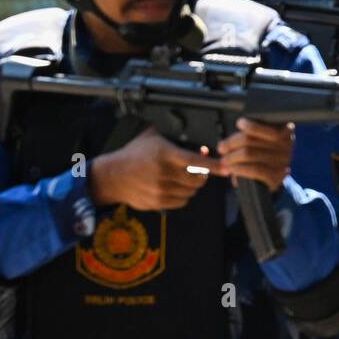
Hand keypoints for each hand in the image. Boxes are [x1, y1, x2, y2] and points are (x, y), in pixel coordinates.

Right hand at [88, 127, 219, 210]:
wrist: (112, 176)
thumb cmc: (133, 154)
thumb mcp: (152, 137)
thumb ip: (174, 137)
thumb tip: (197, 138)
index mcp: (165, 154)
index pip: (196, 161)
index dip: (213, 165)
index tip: (226, 168)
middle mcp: (164, 173)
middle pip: (198, 179)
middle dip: (203, 175)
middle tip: (199, 170)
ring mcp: (161, 189)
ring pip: (191, 191)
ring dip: (193, 185)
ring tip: (184, 177)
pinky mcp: (157, 202)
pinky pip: (182, 201)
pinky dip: (184, 195)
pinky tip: (176, 187)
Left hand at [216, 118, 294, 192]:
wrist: (269, 181)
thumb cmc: (261, 155)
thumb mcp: (259, 140)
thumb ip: (247, 134)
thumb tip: (226, 140)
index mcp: (284, 130)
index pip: (268, 124)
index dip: (251, 124)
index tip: (239, 124)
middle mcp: (286, 144)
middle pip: (251, 139)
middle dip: (231, 143)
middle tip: (222, 148)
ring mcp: (282, 161)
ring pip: (249, 154)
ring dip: (231, 157)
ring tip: (224, 161)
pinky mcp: (277, 176)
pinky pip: (254, 170)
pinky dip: (239, 169)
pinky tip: (232, 169)